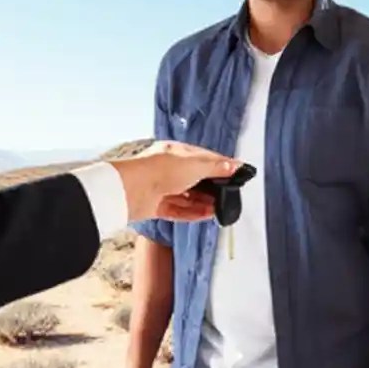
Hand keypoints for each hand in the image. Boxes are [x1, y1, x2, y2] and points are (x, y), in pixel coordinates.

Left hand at [110, 141, 239, 222]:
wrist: (132, 189)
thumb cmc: (158, 169)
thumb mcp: (196, 165)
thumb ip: (216, 167)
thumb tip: (233, 165)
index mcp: (177, 153)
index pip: (203, 158)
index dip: (220, 166)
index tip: (235, 172)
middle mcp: (168, 169)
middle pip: (195, 179)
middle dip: (212, 187)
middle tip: (228, 194)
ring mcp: (161, 188)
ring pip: (187, 196)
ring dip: (204, 202)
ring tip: (220, 207)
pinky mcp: (156, 205)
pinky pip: (178, 210)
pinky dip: (193, 213)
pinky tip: (207, 214)